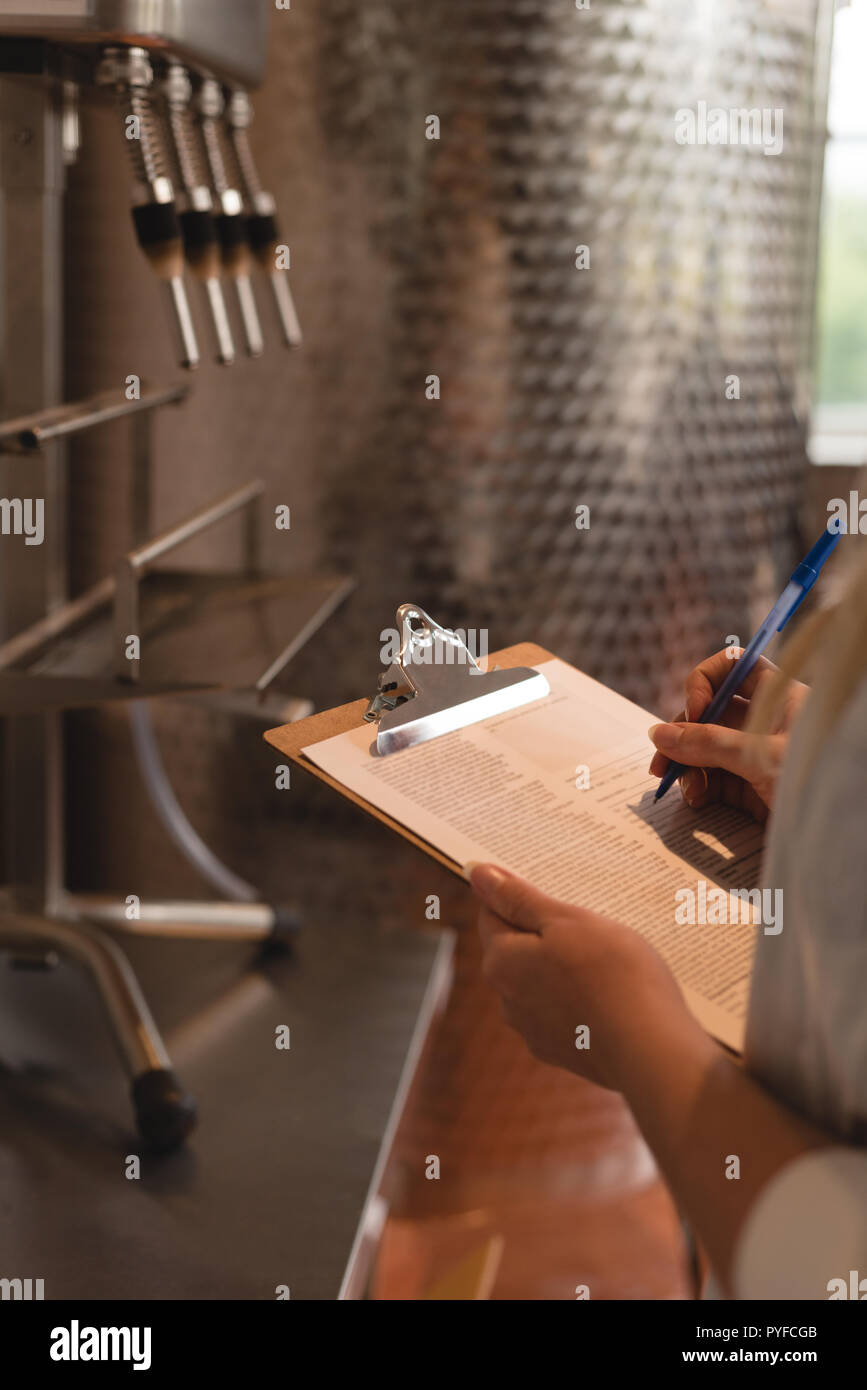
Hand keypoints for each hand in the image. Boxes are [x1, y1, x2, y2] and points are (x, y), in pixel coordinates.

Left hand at [469, 862, 696, 1088]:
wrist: (652, 1051)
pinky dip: (579, 998)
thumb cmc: (613, 975)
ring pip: (541, 982)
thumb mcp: (567, 921)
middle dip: (543, 932)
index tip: (547, 885)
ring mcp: (535, 1031)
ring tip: (605, 957)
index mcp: (502, 963)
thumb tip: (476, 873)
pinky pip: (563, 1011)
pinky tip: (611, 992)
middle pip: (516, 950)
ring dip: (562, 966)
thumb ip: (519, 898)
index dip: (516, 894)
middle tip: (585, 918)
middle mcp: (508, 1001)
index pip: (491, 915)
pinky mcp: (564, 1051)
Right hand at [648, 650, 808, 822]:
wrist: (843, 837)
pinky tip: (695, 799)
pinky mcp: (749, 789)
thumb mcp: (761, 756)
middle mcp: (765, 722)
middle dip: (682, 731)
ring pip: (704, 748)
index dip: (706, 680)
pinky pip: (711, 779)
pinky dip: (697, 787)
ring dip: (684, 763)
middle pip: (710, 711)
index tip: (695, 708)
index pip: (734, 667)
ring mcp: (755, 756)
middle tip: (664, 759)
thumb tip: (658, 733)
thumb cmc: (818, 782)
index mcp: (779, 698)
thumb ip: (708, 743)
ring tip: (677, 785)